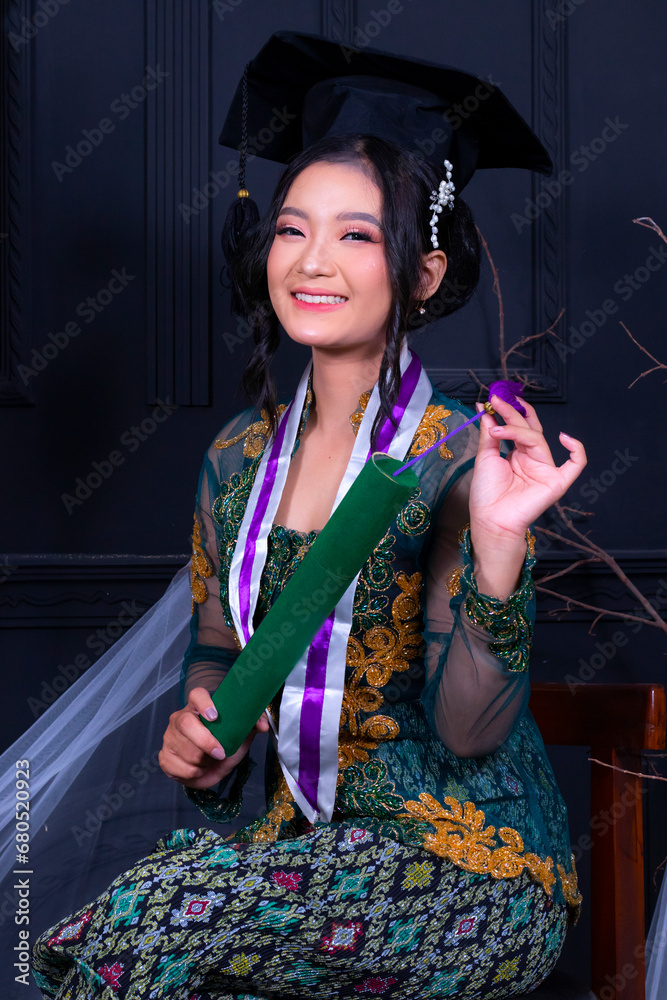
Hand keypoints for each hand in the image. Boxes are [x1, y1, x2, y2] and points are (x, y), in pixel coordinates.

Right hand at [158, 686, 269, 789]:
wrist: (211, 763)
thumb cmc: (225, 741)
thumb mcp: (241, 732)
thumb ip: (253, 724)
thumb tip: (263, 726)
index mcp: (198, 707)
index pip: (196, 695)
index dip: (204, 703)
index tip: (214, 715)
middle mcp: (179, 718)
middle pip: (186, 724)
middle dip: (205, 742)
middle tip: (221, 753)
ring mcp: (169, 737)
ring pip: (185, 751)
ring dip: (203, 762)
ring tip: (210, 761)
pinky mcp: (164, 756)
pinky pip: (177, 768)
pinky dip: (192, 774)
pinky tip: (198, 769)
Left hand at [470, 394, 586, 541]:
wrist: (490, 520)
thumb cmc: (487, 494)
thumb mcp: (485, 458)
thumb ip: (489, 434)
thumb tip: (485, 411)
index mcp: (517, 454)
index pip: (518, 426)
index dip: (508, 411)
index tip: (492, 399)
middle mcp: (532, 459)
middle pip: (529, 429)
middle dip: (513, 413)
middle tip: (497, 400)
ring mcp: (546, 469)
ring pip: (539, 440)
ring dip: (518, 429)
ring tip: (498, 428)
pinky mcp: (557, 482)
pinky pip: (576, 464)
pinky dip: (577, 450)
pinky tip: (565, 437)